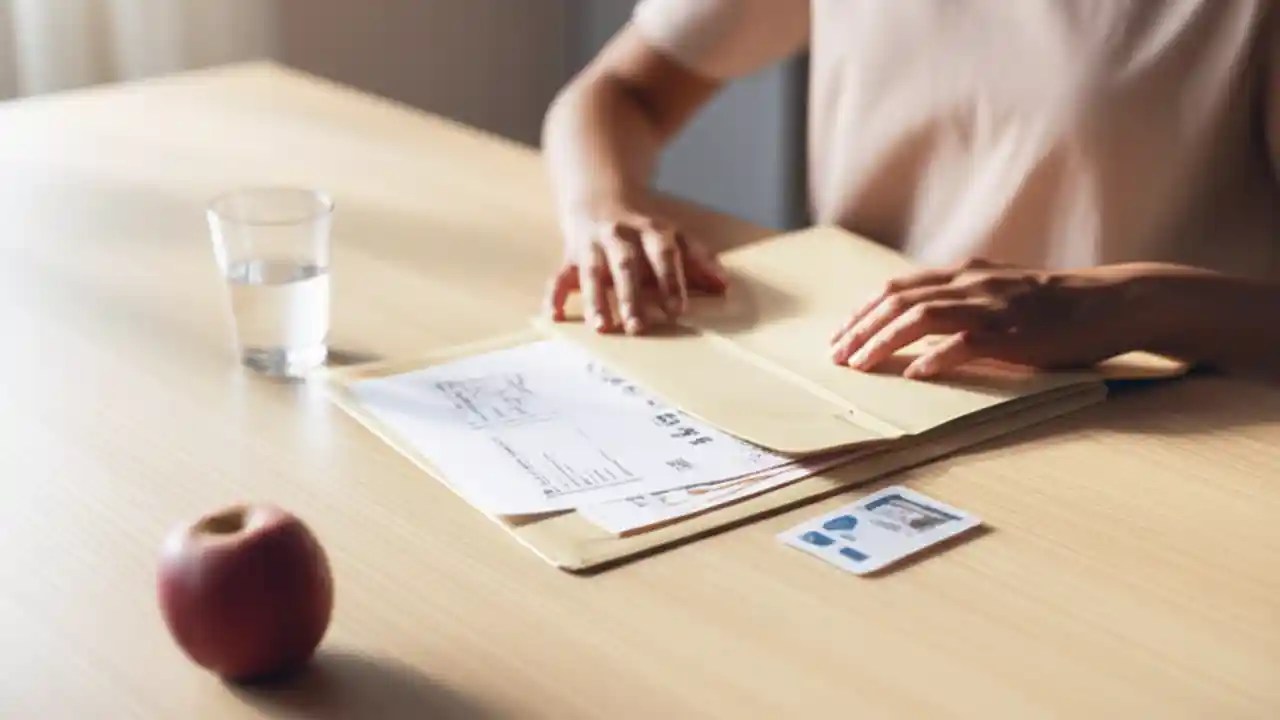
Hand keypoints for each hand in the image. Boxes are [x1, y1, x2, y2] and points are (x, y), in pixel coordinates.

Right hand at [544, 203, 727, 333]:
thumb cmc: (642, 227)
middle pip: (625, 266)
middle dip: (630, 296)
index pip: (663, 255)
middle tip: (638, 326)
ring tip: (601, 327)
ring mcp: (593, 246)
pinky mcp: (570, 256)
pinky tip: (554, 316)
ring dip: (595, 300)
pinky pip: (560, 276)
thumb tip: (724, 286)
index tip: (677, 309)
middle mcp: (620, 236)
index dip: (670, 281)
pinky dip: (554, 296)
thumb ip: (698, 260)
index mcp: (650, 230)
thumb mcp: (673, 235)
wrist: (598, 194)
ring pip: (591, 273)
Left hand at [828, 260, 1145, 377]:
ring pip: (920, 317)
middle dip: (860, 329)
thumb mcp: (999, 294)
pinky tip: (915, 374)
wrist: (1113, 302)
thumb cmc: (1055, 306)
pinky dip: (935, 358)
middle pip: (897, 300)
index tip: (840, 338)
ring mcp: (991, 306)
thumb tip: (920, 329)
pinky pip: (965, 343)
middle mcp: (971, 284)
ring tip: (860, 365)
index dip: (862, 313)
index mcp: (964, 276)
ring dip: (883, 342)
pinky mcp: (1014, 332)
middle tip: (836, 357)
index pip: (897, 289)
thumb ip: (961, 304)